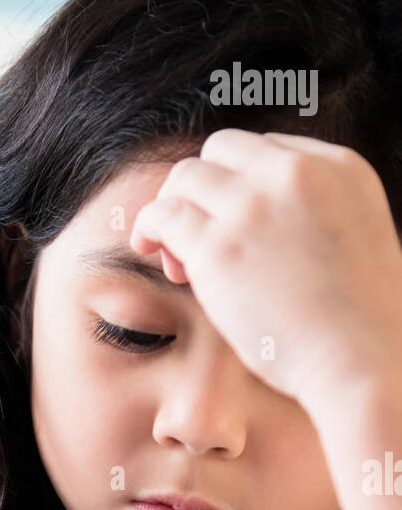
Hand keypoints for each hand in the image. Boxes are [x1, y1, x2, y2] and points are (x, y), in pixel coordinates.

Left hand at [130, 128, 401, 417]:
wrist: (363, 359)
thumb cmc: (362, 324)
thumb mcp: (356, 241)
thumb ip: (316, 218)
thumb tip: (267, 231)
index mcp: (338, 166)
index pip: (267, 150)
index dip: (241, 187)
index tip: (236, 227)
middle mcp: (294, 173)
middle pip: (221, 151)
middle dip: (204, 189)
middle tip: (198, 241)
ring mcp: (252, 207)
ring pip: (185, 177)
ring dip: (171, 207)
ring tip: (174, 255)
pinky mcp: (217, 247)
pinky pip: (162, 215)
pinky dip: (148, 227)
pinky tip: (147, 248)